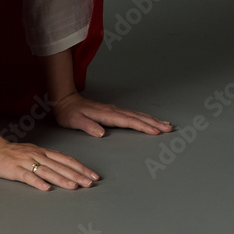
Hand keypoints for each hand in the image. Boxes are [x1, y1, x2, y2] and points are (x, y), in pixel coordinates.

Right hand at [0, 135, 98, 191]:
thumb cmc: (8, 153)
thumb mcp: (30, 152)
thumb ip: (45, 158)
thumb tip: (62, 165)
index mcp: (41, 151)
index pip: (64, 159)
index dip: (80, 167)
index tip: (93, 175)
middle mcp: (36, 155)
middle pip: (59, 165)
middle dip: (76, 174)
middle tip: (90, 183)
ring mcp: (25, 162)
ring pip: (47, 171)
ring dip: (62, 179)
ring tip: (75, 187)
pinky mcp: (14, 169)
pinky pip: (27, 176)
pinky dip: (37, 182)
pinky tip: (47, 189)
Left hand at [52, 92, 172, 136]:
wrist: (64, 100)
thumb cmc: (68, 113)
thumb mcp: (74, 120)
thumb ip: (87, 126)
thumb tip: (101, 133)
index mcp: (106, 114)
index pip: (127, 121)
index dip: (142, 126)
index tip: (155, 131)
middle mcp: (112, 111)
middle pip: (136, 117)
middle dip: (153, 123)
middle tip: (169, 128)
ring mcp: (113, 110)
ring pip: (136, 115)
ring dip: (152, 120)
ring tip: (166, 125)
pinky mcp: (113, 111)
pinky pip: (132, 115)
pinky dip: (144, 118)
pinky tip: (150, 120)